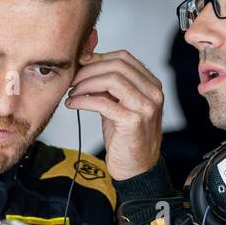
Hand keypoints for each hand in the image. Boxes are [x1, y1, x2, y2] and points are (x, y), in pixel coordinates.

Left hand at [65, 48, 164, 180]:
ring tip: (72, 92)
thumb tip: (86, 64)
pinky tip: (72, 104)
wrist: (136, 166)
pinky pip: (103, 103)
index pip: (124, 58)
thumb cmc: (126, 136)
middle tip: (72, 79)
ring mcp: (146, 107)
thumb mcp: (119, 104)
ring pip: (112, 80)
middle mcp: (153, 93)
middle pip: (117, 66)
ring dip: (86, 84)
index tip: (80, 65)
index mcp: (151, 84)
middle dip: (89, 70)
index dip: (98, 58)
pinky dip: (83, 101)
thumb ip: (109, 86)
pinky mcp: (133, 121)